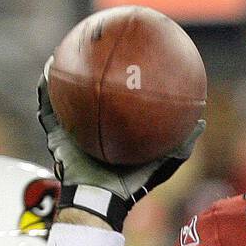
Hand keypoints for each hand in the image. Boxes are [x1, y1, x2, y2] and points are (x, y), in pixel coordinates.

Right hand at [38, 59, 204, 214]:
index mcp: (117, 132)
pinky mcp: (56, 134)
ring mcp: (73, 130)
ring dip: (64, 74)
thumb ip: (179, 145)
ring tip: (65, 48)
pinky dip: (45, 89)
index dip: (124, 81)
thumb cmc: (130, 188)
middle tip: (98, 43)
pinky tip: (48, 69)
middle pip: (93, 93)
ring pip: (66, 96)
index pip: (121, 102)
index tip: (133, 58)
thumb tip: (201, 121)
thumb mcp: (160, 165)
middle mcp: (94, 128)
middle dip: (93, 70)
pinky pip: (47, 108)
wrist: (99, 202)